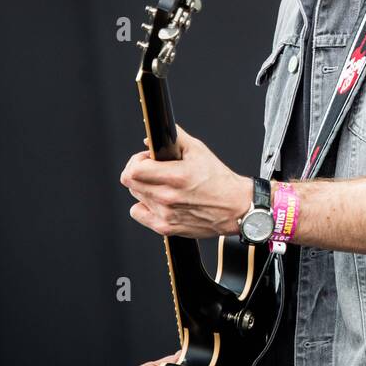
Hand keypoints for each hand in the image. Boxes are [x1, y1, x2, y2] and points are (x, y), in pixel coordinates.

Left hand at [120, 124, 251, 238]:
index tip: (147, 158)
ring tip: (161, 184)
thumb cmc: (220, 180)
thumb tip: (152, 138)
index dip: (137, 160)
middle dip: (139, 171)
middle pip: (130, 183)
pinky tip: (158, 201)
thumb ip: (175, 138)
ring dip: (143, 187)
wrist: (234, 207)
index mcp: (176, 176)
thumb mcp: (199, 150)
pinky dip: (143, 205)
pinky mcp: (166, 227)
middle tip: (153, 169)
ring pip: (135, 196)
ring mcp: (165, 214)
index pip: (133, 170)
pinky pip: (138, 213)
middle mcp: (168, 196)